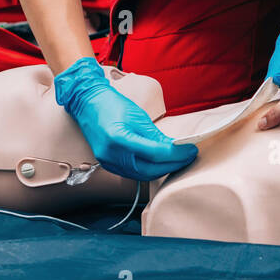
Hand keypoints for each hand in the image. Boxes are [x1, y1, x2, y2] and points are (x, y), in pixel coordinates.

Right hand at [54, 57, 196, 180]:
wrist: (88, 103)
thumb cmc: (112, 104)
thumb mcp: (138, 116)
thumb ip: (156, 135)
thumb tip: (177, 148)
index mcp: (120, 138)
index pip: (155, 153)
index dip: (177, 154)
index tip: (191, 150)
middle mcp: (112, 154)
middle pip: (150, 170)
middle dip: (172, 165)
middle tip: (188, 157)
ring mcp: (108, 162)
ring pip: (142, 175)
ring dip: (162, 170)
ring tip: (177, 160)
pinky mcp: (108, 164)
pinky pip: (133, 173)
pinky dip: (148, 170)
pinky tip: (160, 163)